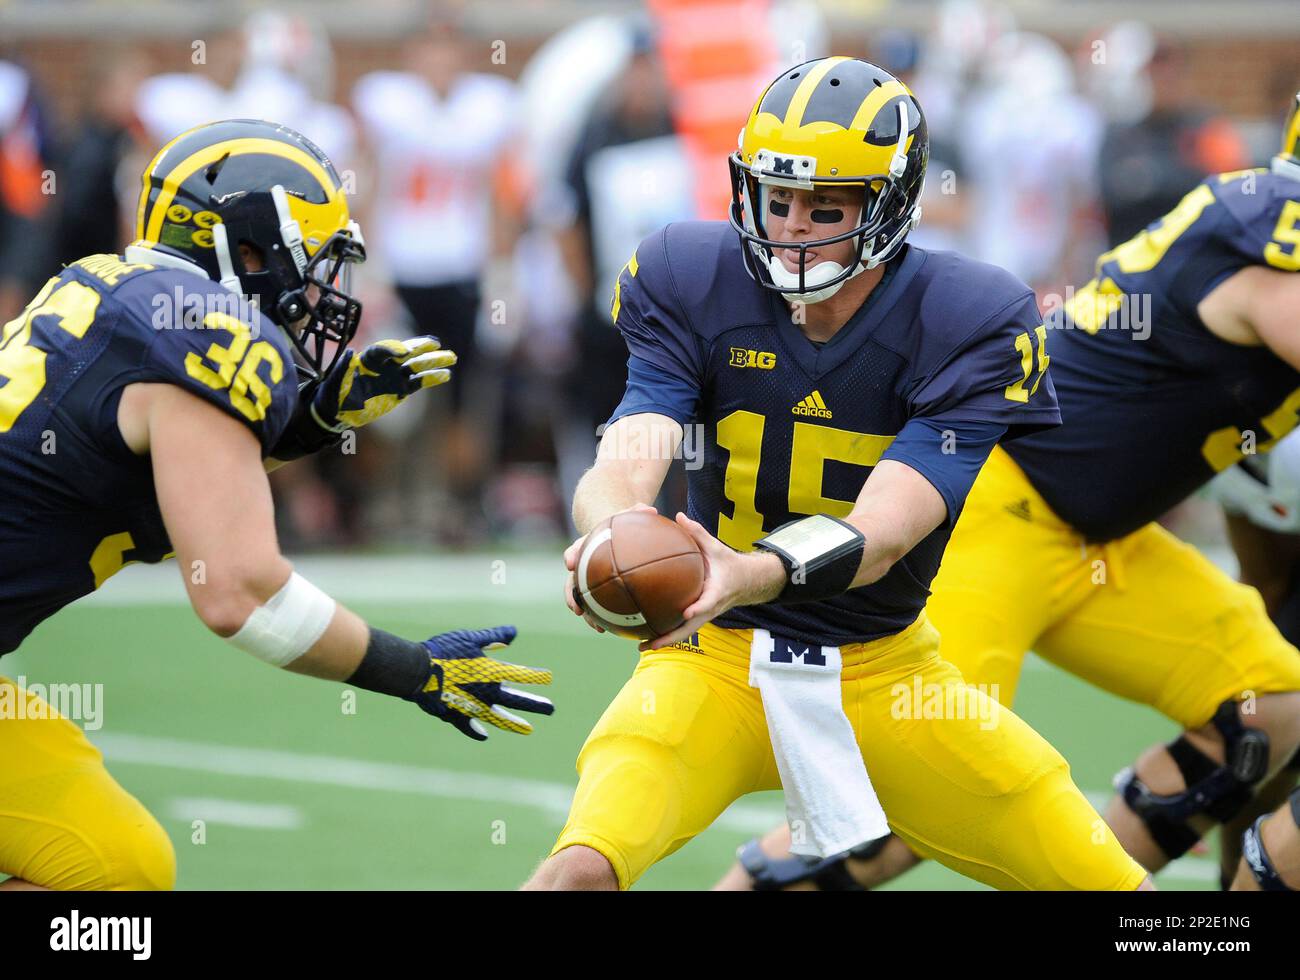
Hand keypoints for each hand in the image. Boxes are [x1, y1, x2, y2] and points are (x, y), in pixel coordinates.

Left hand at [312, 336, 455, 430]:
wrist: (339, 409)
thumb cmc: (335, 391)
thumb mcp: (335, 378)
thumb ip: (343, 365)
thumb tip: (349, 352)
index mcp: (368, 359)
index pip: (382, 350)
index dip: (393, 349)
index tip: (404, 353)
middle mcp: (384, 364)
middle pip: (405, 353)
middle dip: (421, 348)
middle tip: (436, 345)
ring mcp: (394, 376)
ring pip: (417, 366)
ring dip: (434, 362)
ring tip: (451, 357)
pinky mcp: (401, 390)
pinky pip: (418, 383)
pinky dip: (432, 378)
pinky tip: (445, 375)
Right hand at [411, 626, 553, 740]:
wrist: (415, 670)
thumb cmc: (443, 650)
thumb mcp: (470, 638)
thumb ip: (493, 637)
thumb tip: (514, 633)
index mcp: (491, 672)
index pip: (520, 674)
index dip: (536, 676)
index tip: (548, 678)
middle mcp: (486, 692)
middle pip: (516, 700)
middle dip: (535, 704)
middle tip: (551, 709)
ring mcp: (472, 707)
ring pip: (498, 718)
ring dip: (514, 723)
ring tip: (529, 729)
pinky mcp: (455, 715)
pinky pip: (469, 726)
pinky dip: (476, 731)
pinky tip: (484, 735)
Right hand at [563, 503, 657, 634]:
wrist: (614, 532)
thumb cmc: (622, 524)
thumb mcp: (627, 515)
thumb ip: (636, 512)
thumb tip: (650, 510)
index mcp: (586, 546)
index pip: (575, 550)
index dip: (571, 556)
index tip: (570, 563)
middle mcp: (583, 565)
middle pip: (572, 581)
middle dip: (572, 595)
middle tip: (576, 608)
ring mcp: (588, 579)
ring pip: (582, 598)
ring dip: (587, 613)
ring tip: (596, 626)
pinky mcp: (599, 591)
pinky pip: (598, 606)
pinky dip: (604, 617)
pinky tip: (613, 629)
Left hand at [640, 513, 784, 651]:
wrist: (746, 582)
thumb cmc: (728, 563)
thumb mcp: (716, 547)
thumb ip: (698, 532)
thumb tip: (679, 515)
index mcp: (717, 592)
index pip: (707, 603)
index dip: (697, 609)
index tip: (686, 613)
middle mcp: (710, 608)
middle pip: (690, 628)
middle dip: (670, 638)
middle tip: (650, 643)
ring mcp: (704, 616)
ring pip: (684, 633)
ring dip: (664, 641)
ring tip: (641, 646)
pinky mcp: (699, 617)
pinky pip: (682, 628)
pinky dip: (666, 633)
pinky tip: (646, 634)